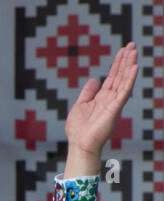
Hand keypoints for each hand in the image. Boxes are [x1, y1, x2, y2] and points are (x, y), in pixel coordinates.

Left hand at [64, 42, 137, 176]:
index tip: (123, 50)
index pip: (113, 76)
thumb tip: (94, 79)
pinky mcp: (115, 109)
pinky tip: (134, 68)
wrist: (79, 144)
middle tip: (132, 45)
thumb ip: (88, 92)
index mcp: (102, 97)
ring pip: (124, 80)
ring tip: (134, 52)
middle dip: (126, 60)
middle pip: (120, 75)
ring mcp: (114, 103)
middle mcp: (110, 98)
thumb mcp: (80, 106)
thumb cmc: (78, 130)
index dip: (117, 63)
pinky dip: (129, 80)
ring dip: (129, 66)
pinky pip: (124, 91)